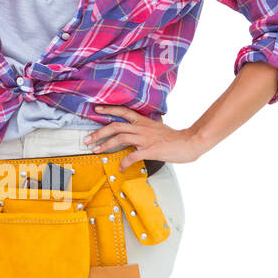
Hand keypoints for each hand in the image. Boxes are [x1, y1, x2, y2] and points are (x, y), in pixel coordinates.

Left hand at [83, 105, 201, 168]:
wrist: (190, 142)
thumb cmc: (174, 138)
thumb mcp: (157, 129)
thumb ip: (144, 130)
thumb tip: (134, 135)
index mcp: (143, 122)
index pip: (123, 111)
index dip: (109, 110)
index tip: (96, 109)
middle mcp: (142, 128)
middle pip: (116, 125)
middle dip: (99, 132)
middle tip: (87, 139)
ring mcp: (146, 139)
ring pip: (120, 137)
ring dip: (105, 144)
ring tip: (96, 150)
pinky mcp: (150, 150)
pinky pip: (133, 156)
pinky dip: (124, 163)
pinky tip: (120, 168)